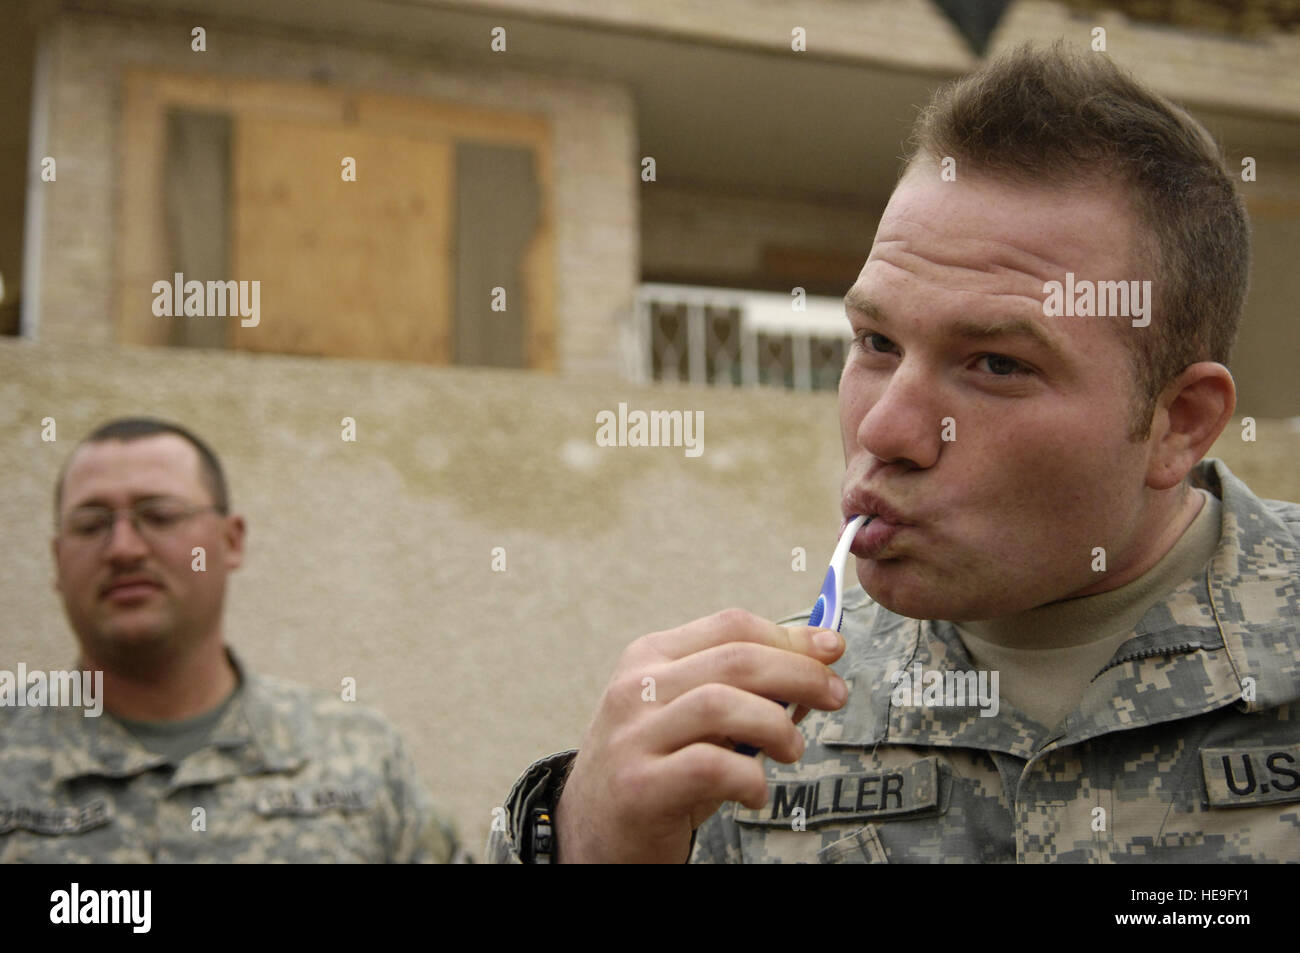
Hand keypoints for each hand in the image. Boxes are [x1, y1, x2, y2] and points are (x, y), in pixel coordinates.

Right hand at [554, 609, 847, 862]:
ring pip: (722, 704)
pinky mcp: (639, 786)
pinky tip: (754, 791)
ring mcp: (633, 736)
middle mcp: (636, 688)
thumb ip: (742, 689)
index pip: (731, 626)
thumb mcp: (691, 717)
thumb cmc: (654, 770)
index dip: (790, 636)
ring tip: (791, 751)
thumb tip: (815, 663)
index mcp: (650, 658)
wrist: (590, 833)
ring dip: (776, 725)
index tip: (830, 649)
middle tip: (834, 695)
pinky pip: (710, 767)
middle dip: (800, 673)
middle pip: (736, 659)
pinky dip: (749, 778)